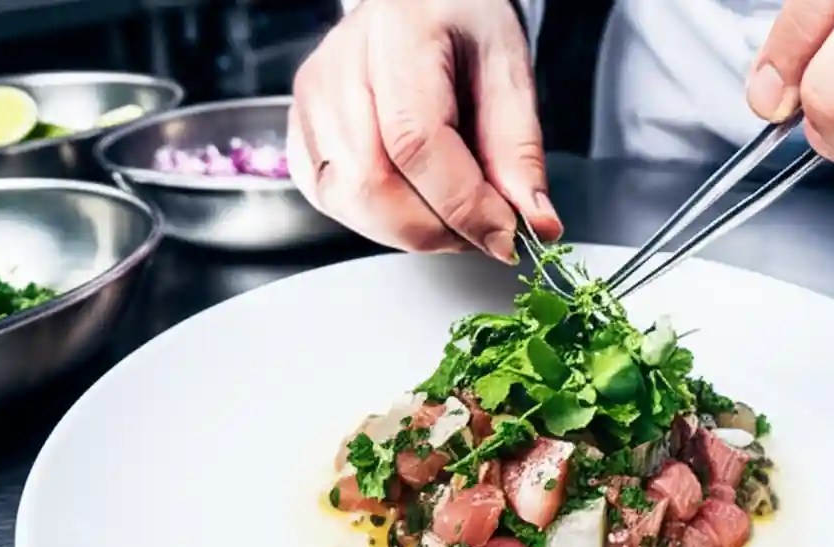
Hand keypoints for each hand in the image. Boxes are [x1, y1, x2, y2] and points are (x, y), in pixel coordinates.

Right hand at [287, 0, 561, 260]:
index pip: (416, 142)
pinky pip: (335, 203)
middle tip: (486, 228)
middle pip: (374, 185)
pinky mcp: (298, 136)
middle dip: (440, 229)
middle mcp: (335, 68)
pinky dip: (383, 222)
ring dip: (415, 231)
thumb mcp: (508, 70)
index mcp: (395, 35)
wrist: (416, 3)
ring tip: (456, 210)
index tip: (506, 235)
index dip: (463, 204)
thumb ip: (518, 150)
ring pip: (353, 204)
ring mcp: (309, 104)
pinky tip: (416, 200)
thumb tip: (535, 224)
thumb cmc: (462, 23)